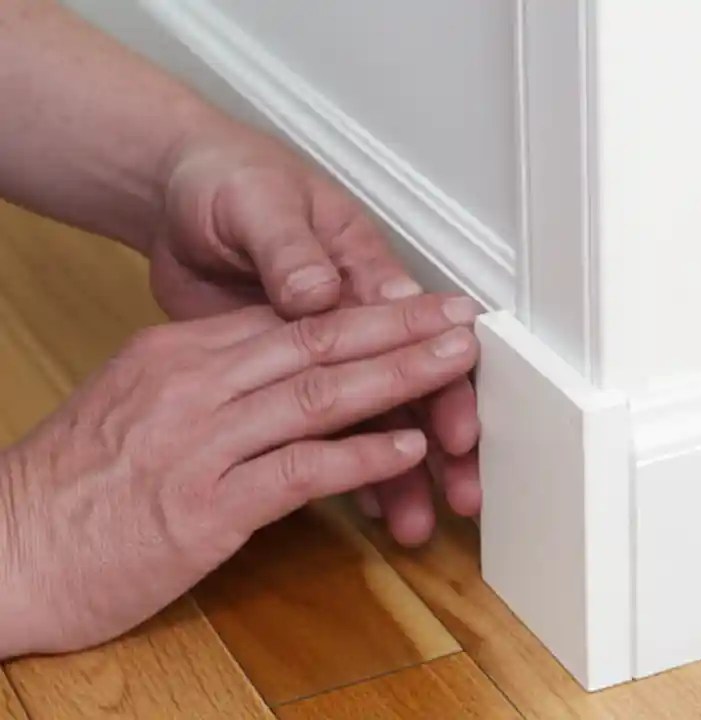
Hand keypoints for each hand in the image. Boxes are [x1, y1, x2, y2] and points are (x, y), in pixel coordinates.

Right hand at [0, 295, 476, 658]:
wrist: (5, 549)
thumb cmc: (68, 487)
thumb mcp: (135, 407)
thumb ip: (209, 385)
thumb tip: (273, 376)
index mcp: (176, 355)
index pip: (288, 322)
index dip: (362, 312)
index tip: (416, 307)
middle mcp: (191, 385)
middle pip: (315, 341)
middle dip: (397, 327)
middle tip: (460, 319)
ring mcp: (198, 443)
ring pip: (318, 394)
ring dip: (397, 377)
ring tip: (454, 366)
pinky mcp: (203, 507)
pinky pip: (299, 470)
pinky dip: (360, 458)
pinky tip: (407, 448)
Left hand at [147, 125, 479, 543]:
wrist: (173, 193)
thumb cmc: (229, 182)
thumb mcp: (257, 202)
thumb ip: (288, 248)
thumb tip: (319, 289)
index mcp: (358, 265)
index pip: (413, 334)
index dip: (438, 382)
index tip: (459, 429)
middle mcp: (352, 312)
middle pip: (410, 385)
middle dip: (442, 443)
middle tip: (466, 493)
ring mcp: (319, 350)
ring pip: (374, 417)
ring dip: (401, 470)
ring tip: (420, 524)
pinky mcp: (283, 377)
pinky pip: (324, 428)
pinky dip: (348, 467)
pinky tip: (368, 508)